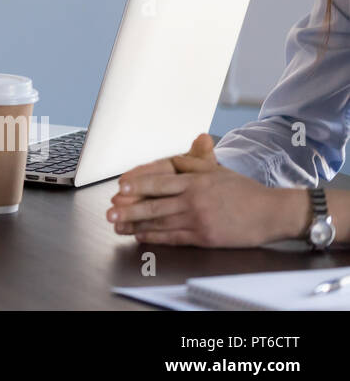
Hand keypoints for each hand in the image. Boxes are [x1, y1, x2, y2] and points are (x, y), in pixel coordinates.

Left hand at [107, 133, 306, 246]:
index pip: (159, 181)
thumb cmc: (243, 190)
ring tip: (118, 226)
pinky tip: (141, 236)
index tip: (119, 188)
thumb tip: (190, 143)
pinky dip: (155, 237)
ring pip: (160, 222)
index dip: (137, 184)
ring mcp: (199, 219)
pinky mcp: (205, 236)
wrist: (271, 212)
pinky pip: (173, 237)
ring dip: (136, 225)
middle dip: (128, 209)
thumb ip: (196, 159)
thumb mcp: (218, 169)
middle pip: (154, 204)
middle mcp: (194, 199)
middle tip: (109, 212)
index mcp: (195, 180)